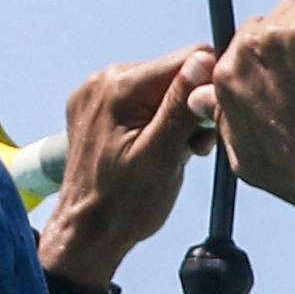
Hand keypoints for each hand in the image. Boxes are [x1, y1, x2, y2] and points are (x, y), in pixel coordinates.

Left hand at [35, 50, 207, 286]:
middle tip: (188, 150)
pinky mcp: (95, 109)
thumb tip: (205, 60)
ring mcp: (95, 93)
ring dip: (174, 119)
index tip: (207, 127)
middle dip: (189, 108)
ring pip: (160, 89)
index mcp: (120, 86)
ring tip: (169, 155)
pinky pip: (139, 101)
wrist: (86, 235)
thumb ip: (181, 107)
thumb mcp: (162, 156)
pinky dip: (154, 123)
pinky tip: (152, 151)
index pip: (189, 58)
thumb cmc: (123, 206)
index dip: (208, 89)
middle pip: (173, 73)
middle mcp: (103, 80)